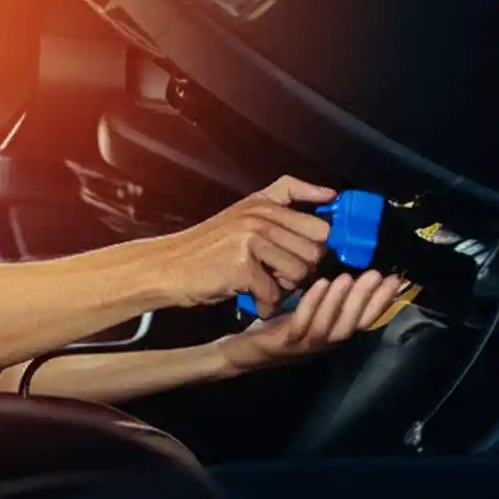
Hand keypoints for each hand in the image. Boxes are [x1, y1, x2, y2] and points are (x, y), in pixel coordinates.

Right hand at [154, 175, 336, 314]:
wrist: (167, 267)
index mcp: (263, 204)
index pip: (320, 222)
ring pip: (299, 273)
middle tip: (279, 276)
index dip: (320, 245)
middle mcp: (259, 218)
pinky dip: (267, 304)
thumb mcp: (243, 213)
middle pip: (315, 251)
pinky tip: (254, 300)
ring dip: (286, 288)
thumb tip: (330, 194)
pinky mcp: (242, 266)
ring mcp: (250, 240)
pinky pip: (275, 293)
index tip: (311, 255)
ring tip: (265, 286)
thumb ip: (284, 199)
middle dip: (303, 270)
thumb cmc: (207, 247)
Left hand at [217, 270, 404, 373]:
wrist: (240, 350)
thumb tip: (348, 271)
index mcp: (331, 334)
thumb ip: (326, 298)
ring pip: (330, 326)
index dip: (380, 302)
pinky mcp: (284, 344)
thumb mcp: (304, 310)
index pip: (363, 320)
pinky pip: (302, 324)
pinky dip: (313, 305)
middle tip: (378, 274)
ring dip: (342, 302)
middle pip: (352, 324)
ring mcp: (305, 346)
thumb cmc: (274, 327)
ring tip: (349, 277)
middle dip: (367, 300)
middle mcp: (324, 343)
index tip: (394, 279)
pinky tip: (320, 285)